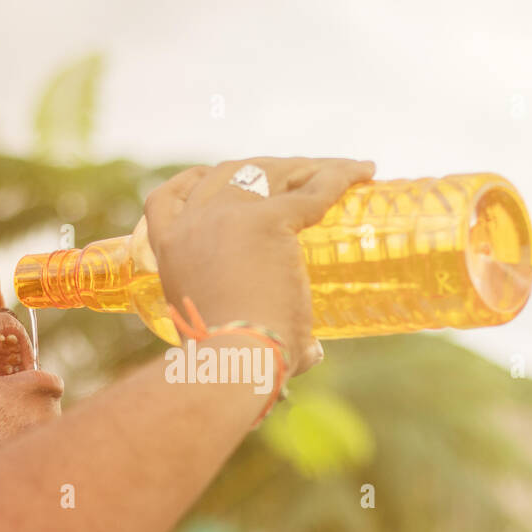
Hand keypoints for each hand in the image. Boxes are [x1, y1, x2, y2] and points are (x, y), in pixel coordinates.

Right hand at [143, 156, 375, 374]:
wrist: (232, 362)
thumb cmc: (228, 365)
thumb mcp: (227, 338)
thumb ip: (265, 336)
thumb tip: (311, 353)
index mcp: (170, 250)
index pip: (167, 198)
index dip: (193, 182)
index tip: (220, 177)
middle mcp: (193, 223)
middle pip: (228, 173)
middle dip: (263, 169)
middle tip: (301, 176)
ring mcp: (229, 216)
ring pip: (269, 171)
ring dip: (303, 166)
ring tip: (339, 171)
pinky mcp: (269, 220)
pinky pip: (312, 189)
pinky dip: (341, 176)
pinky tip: (365, 172)